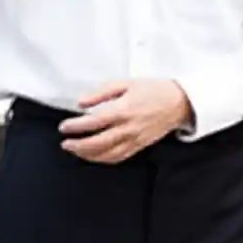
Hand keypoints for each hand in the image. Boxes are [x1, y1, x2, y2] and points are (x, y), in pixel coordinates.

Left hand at [58, 80, 193, 163]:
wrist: (178, 102)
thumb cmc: (153, 90)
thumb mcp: (125, 83)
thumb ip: (101, 93)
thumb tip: (81, 102)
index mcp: (123, 110)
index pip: (93, 122)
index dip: (76, 127)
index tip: (64, 127)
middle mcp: (128, 128)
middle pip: (97, 143)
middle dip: (78, 146)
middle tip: (65, 143)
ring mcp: (134, 140)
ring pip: (107, 154)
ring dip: (88, 155)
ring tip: (75, 150)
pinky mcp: (139, 146)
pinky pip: (118, 157)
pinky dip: (103, 159)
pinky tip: (94, 156)